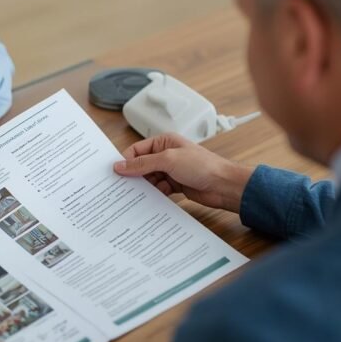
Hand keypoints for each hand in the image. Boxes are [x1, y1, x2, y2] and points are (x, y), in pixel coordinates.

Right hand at [113, 133, 253, 212]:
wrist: (224, 185)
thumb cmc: (203, 166)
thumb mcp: (168, 160)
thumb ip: (143, 163)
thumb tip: (121, 165)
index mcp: (164, 142)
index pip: (137, 150)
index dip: (126, 161)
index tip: (116, 173)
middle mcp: (166, 155)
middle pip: (141, 165)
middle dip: (135, 176)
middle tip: (123, 187)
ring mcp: (171, 171)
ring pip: (149, 179)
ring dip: (145, 187)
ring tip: (140, 195)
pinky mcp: (176, 185)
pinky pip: (158, 189)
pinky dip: (155, 194)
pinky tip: (153, 199)